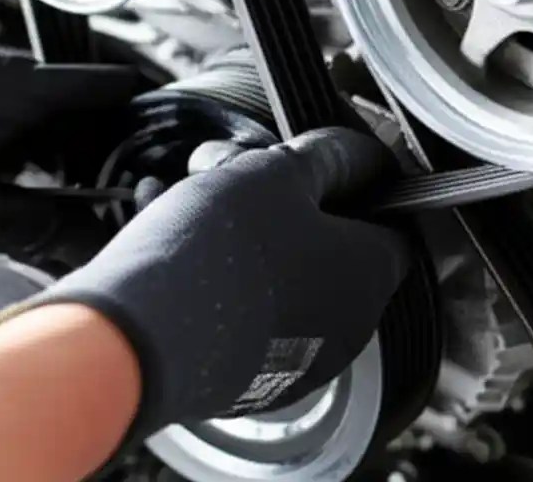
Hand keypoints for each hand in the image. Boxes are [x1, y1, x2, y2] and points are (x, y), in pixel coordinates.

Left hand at [0, 37, 136, 261]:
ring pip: (28, 105)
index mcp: (11, 90)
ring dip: (39, 149)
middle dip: (89, 152)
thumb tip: (85, 233)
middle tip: (90, 206)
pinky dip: (1, 138)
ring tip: (24, 201)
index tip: (162, 152)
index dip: (146, 119)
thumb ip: (27, 224)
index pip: (109, 86)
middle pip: (72, 102)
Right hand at [0, 128, 409, 446]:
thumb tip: (353, 155)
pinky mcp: (240, 376)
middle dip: (282, 199)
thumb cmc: (219, 254)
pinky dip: (213, 268)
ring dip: (242, 227)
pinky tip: (171, 229)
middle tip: (241, 169)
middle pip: (326, 244)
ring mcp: (290, 358)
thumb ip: (327, 157)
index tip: (321, 163)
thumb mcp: (279, 170)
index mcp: (370, 275)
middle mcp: (343, 327)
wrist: (140, 339)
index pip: (391, 224)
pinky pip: (238, 306)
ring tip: (195, 190)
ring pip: (276, 271)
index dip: (356, 185)